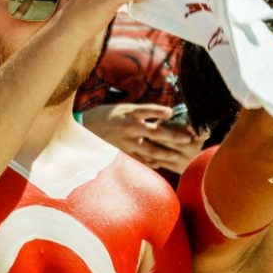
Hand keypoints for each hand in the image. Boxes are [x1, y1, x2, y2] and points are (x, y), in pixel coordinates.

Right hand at [82, 103, 205, 174]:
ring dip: (165, 153)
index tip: (171, 112)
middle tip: (187, 139)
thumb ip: (141, 111)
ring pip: (150, 150)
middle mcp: (129, 128)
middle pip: (155, 133)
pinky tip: (159, 164)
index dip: (159, 111)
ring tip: (176, 155)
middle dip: (172, 136)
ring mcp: (126, 142)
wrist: (85, 129)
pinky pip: (139, 160)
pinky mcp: (122, 153)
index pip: (148, 110)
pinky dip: (150, 162)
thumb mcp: (123, 108)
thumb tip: (163, 114)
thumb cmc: (106, 115)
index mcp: (129, 113)